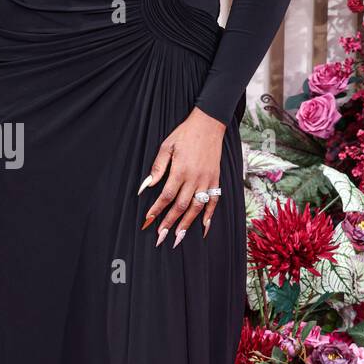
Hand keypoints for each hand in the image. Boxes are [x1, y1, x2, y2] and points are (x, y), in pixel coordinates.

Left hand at [137, 108, 225, 244]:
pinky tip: (203, 228)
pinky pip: (214, 201)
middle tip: (160, 236)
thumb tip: (147, 186)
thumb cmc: (185, 135)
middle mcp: (195, 178)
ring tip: (178, 238)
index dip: (156, 210)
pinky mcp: (216, 180)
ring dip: (187, 224)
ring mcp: (207, 180)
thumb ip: (158, 167)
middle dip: (169, 223)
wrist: (209, 124)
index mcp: (181, 170)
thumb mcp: (166, 146)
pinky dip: (209, 216)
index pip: (166, 196)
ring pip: (197, 208)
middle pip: (181, 206)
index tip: (148, 221)